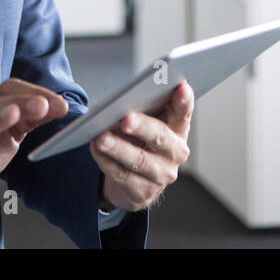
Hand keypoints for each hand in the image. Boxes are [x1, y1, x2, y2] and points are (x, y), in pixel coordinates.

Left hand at [92, 81, 192, 212]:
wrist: (136, 183)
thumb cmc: (141, 142)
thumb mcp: (147, 124)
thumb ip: (143, 111)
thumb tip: (123, 99)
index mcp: (178, 130)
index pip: (183, 114)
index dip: (184, 102)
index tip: (181, 87)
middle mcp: (174, 154)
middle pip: (160, 138)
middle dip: (143, 127)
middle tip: (126, 119)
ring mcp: (160, 175)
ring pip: (139, 160)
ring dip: (118, 148)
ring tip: (101, 137)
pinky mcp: (142, 192)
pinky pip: (121, 175)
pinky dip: (106, 161)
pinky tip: (95, 149)